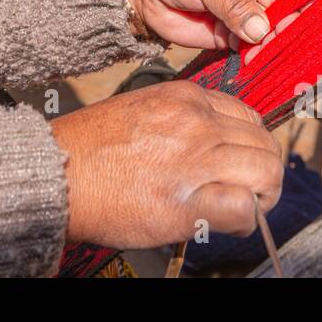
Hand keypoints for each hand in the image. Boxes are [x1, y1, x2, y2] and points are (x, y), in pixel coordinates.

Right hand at [50, 81, 282, 247]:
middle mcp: (196, 123)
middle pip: (264, 145)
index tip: (242, 163)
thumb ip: (182, 118)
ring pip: (265, 172)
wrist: (56, 174)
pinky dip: (245, 220)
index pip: (249, 116)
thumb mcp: (142, 108)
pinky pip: (243, 208)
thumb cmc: (91, 147)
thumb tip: (215, 144)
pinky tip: (229, 224)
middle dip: (264, 172)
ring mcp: (193, 160)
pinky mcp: (185, 203)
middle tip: (252, 193)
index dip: (252, 144)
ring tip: (243, 210)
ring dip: (262, 196)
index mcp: (186, 98)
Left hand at [124, 0, 312, 52]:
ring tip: (269, 53)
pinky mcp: (230, 32)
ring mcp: (245, 9)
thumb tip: (263, 30)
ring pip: (273, 27)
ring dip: (275, 42)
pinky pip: (252, 44)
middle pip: (289, 3)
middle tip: (287, 38)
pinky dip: (256, 53)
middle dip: (291, 21)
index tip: (307, 6)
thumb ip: (235, 3)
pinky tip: (253, 59)